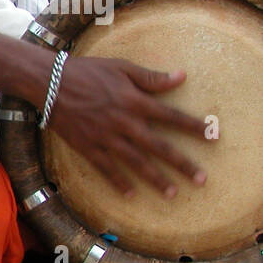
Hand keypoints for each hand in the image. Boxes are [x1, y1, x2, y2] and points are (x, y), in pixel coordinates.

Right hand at [47, 55, 208, 197]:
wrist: (49, 83)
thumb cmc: (86, 71)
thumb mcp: (121, 68)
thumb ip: (151, 77)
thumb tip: (180, 77)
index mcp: (134, 101)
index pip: (171, 116)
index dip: (193, 127)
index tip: (212, 136)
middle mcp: (124, 123)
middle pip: (159, 147)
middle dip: (182, 163)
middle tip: (200, 179)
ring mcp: (105, 137)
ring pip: (136, 162)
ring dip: (155, 179)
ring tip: (172, 193)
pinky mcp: (87, 146)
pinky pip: (106, 168)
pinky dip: (118, 182)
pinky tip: (131, 194)